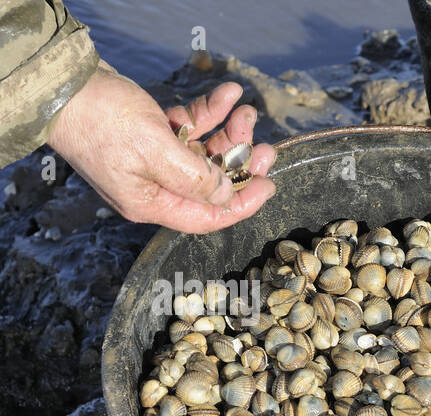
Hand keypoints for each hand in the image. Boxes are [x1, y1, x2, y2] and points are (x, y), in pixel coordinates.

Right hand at [47, 67, 275, 233]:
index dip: (242, 203)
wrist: (61, 84)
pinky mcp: (149, 131)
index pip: (208, 216)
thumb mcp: (157, 152)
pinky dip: (210, 112)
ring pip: (203, 152)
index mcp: (152, 203)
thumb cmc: (102, 121)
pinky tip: (229, 93)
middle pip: (210, 183)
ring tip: (246, 110)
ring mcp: (150, 158)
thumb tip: (228, 195)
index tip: (269, 185)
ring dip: (229, 132)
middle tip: (265, 147)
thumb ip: (197, 179)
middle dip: (240, 162)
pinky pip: (189, 126)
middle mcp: (154, 185)